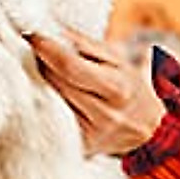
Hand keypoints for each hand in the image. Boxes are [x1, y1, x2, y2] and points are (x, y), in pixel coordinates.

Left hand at [29, 29, 165, 157]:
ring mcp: (92, 134)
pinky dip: (46, 103)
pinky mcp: (81, 147)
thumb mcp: (118, 61)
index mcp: (118, 89)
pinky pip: (55, 120)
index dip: (47, 48)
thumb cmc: (130, 88)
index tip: (31, 34)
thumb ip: (87, 44)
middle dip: (42, 62)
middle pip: (56, 83)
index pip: (70, 66)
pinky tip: (48, 93)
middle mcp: (105, 115)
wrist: (148, 129)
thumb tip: (54, 31)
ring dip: (41, 82)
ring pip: (51, 101)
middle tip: (37, 50)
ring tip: (43, 70)